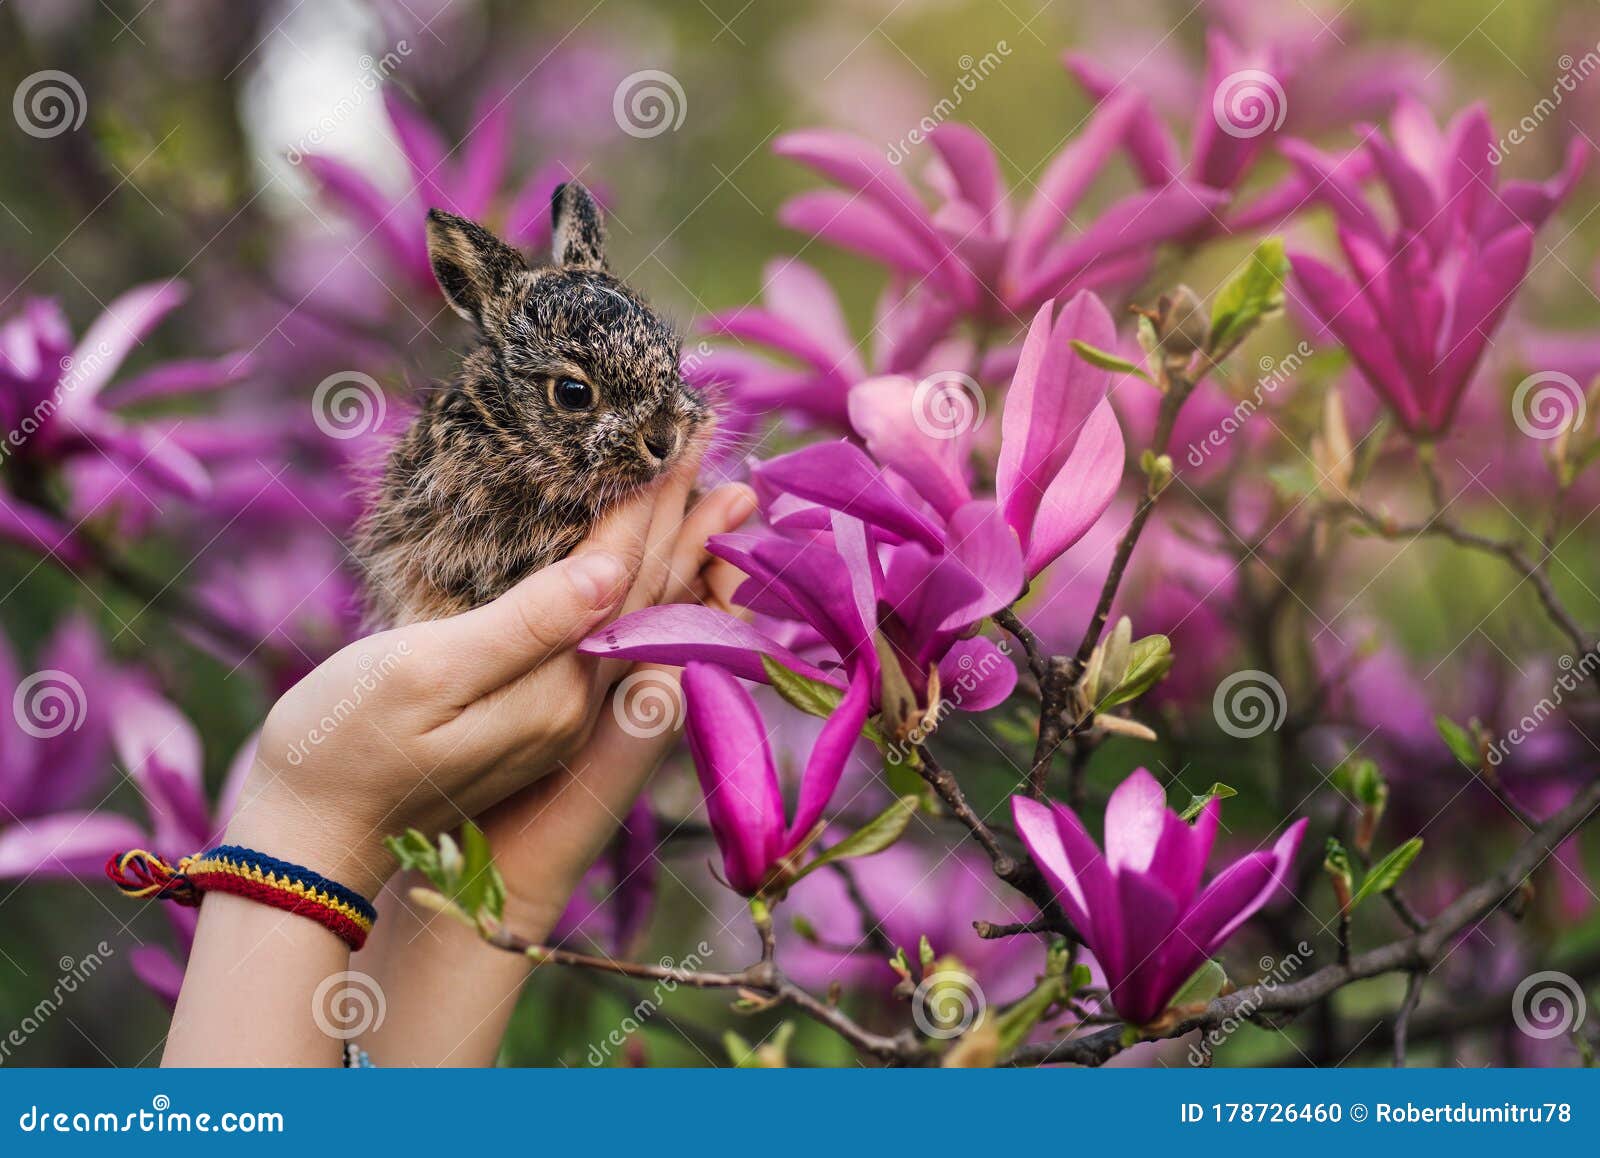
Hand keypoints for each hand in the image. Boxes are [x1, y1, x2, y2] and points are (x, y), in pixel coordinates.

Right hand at [350, 480, 754, 1065]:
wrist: (307, 844)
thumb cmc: (341, 749)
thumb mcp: (425, 674)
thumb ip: (526, 624)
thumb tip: (611, 571)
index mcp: (559, 689)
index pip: (622, 575)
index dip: (649, 498)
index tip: (680, 431)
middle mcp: (578, 709)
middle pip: (648, 595)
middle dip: (681, 517)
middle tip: (715, 443)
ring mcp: (560, 720)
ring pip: (639, 621)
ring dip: (675, 554)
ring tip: (713, 502)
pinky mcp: (534, 721)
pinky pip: (611, 642)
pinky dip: (637, 594)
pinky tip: (642, 571)